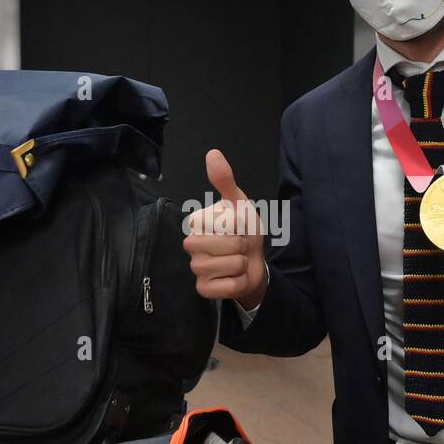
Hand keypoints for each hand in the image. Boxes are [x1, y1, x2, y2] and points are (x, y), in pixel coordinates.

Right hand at [182, 149, 266, 309]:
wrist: (252, 260)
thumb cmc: (242, 230)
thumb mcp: (238, 203)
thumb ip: (225, 180)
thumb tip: (212, 153)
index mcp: (196, 222)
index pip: (224, 223)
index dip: (240, 225)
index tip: (237, 227)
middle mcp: (191, 245)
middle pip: (229, 245)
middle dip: (243, 245)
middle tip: (238, 245)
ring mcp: (196, 269)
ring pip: (232, 266)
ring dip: (243, 263)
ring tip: (236, 260)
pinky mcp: (203, 290)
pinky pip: (230, 286)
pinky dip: (239, 282)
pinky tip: (233, 277)